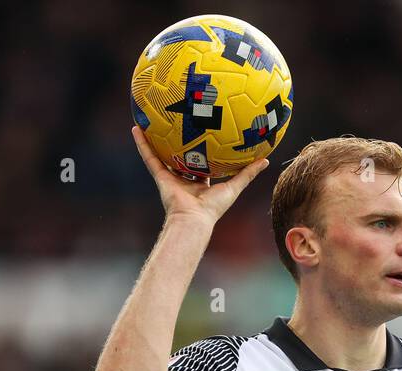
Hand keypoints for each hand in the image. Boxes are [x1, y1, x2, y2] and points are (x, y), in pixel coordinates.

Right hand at [131, 125, 269, 225]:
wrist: (194, 220)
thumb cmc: (214, 207)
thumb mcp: (234, 186)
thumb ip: (248, 173)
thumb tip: (265, 160)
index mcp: (200, 183)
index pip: (201, 164)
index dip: (202, 151)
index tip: (204, 136)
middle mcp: (184, 179)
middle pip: (180, 157)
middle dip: (178, 143)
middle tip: (178, 123)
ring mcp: (170, 177)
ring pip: (161, 154)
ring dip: (155, 139)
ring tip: (151, 119)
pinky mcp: (160, 177)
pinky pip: (149, 157)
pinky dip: (141, 144)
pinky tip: (136, 128)